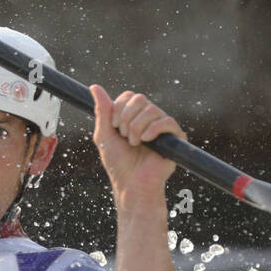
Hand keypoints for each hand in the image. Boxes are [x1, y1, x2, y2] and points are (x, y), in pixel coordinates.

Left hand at [90, 85, 185, 201]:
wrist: (131, 183)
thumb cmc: (118, 162)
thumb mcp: (104, 135)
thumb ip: (102, 111)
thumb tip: (95, 87)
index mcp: (134, 116)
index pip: (129, 96)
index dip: (119, 109)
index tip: (115, 127)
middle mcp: (150, 118)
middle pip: (140, 99)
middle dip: (126, 118)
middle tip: (125, 136)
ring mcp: (163, 127)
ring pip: (152, 110)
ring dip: (137, 128)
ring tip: (135, 143)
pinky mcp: (176, 138)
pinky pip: (167, 121)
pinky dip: (152, 130)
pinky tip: (146, 141)